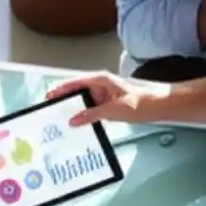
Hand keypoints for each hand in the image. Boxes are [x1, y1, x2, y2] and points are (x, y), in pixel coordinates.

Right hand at [46, 72, 162, 125]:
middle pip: (75, 91)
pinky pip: (89, 109)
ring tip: (59, 119)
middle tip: (50, 111)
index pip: (75, 82)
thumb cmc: (140, 102)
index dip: (60, 89)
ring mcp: (102, 95)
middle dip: (63, 100)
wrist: (156, 107)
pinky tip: (76, 125)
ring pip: (81, 101)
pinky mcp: (105, 104)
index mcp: (100, 80)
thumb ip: (93, 114)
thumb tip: (73, 120)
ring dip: (72, 109)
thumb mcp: (115, 109)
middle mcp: (99, 85)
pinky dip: (82, 115)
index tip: (48, 96)